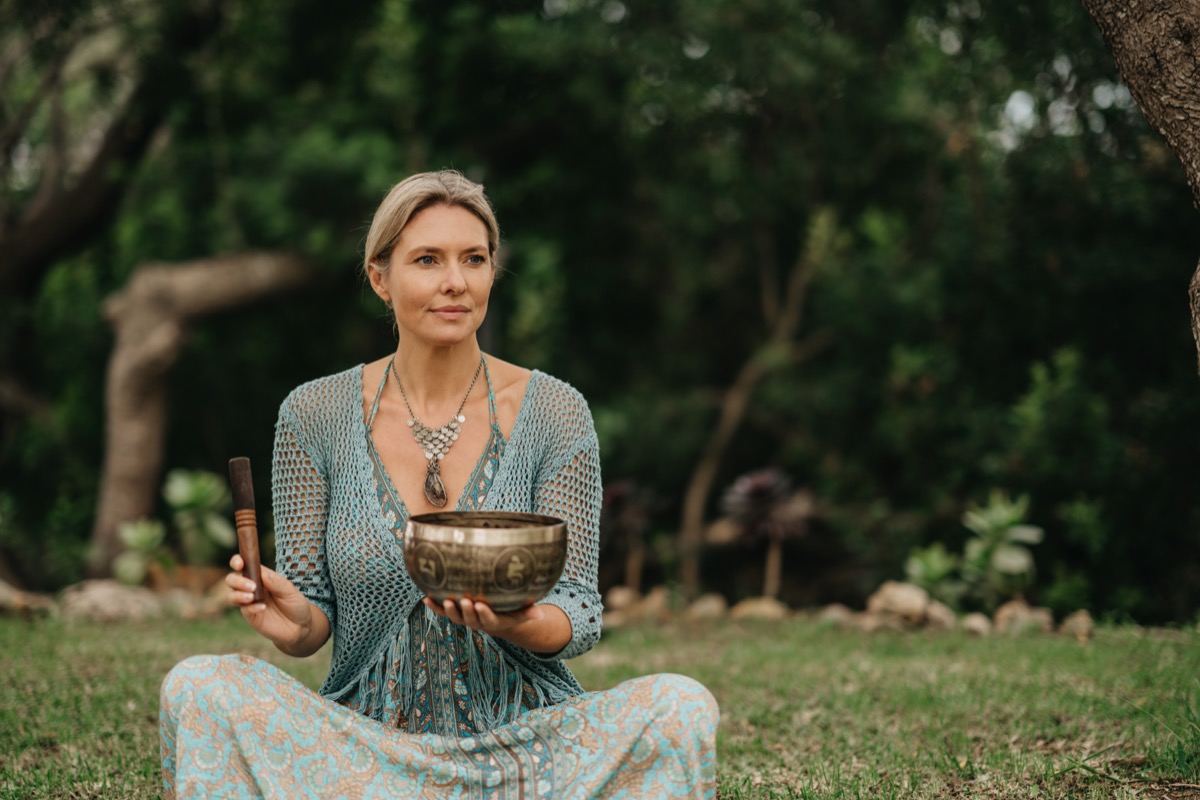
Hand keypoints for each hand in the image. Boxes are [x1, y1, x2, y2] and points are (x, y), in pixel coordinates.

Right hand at [226, 554, 314, 649]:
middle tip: (252, 586)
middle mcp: (252, 588)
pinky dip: (251, 607)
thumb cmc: (295, 604)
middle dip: (237, 581)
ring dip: (239, 594)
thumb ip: (277, 582)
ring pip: (232, 595)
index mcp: (261, 576)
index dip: (237, 561)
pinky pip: (244, 610)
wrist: (300, 627)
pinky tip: (262, 608)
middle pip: (232, 580)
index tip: (239, 563)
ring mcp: (249, 602)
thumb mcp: (290, 591)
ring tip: (252, 597)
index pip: (244, 565)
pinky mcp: (251, 616)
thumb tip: (262, 573)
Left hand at [423, 595, 542, 637]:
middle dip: (465, 610)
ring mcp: (463, 617)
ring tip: (444, 601)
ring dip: (447, 610)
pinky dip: (433, 606)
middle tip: (463, 600)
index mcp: (493, 621)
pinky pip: (442, 611)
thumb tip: (541, 614)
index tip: (481, 605)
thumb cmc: (509, 611)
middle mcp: (476, 621)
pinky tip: (425, 597)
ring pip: (454, 616)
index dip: (484, 613)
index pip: (488, 620)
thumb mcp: (520, 613)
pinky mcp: (453, 611)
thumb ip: (528, 612)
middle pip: (469, 618)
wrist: (492, 616)